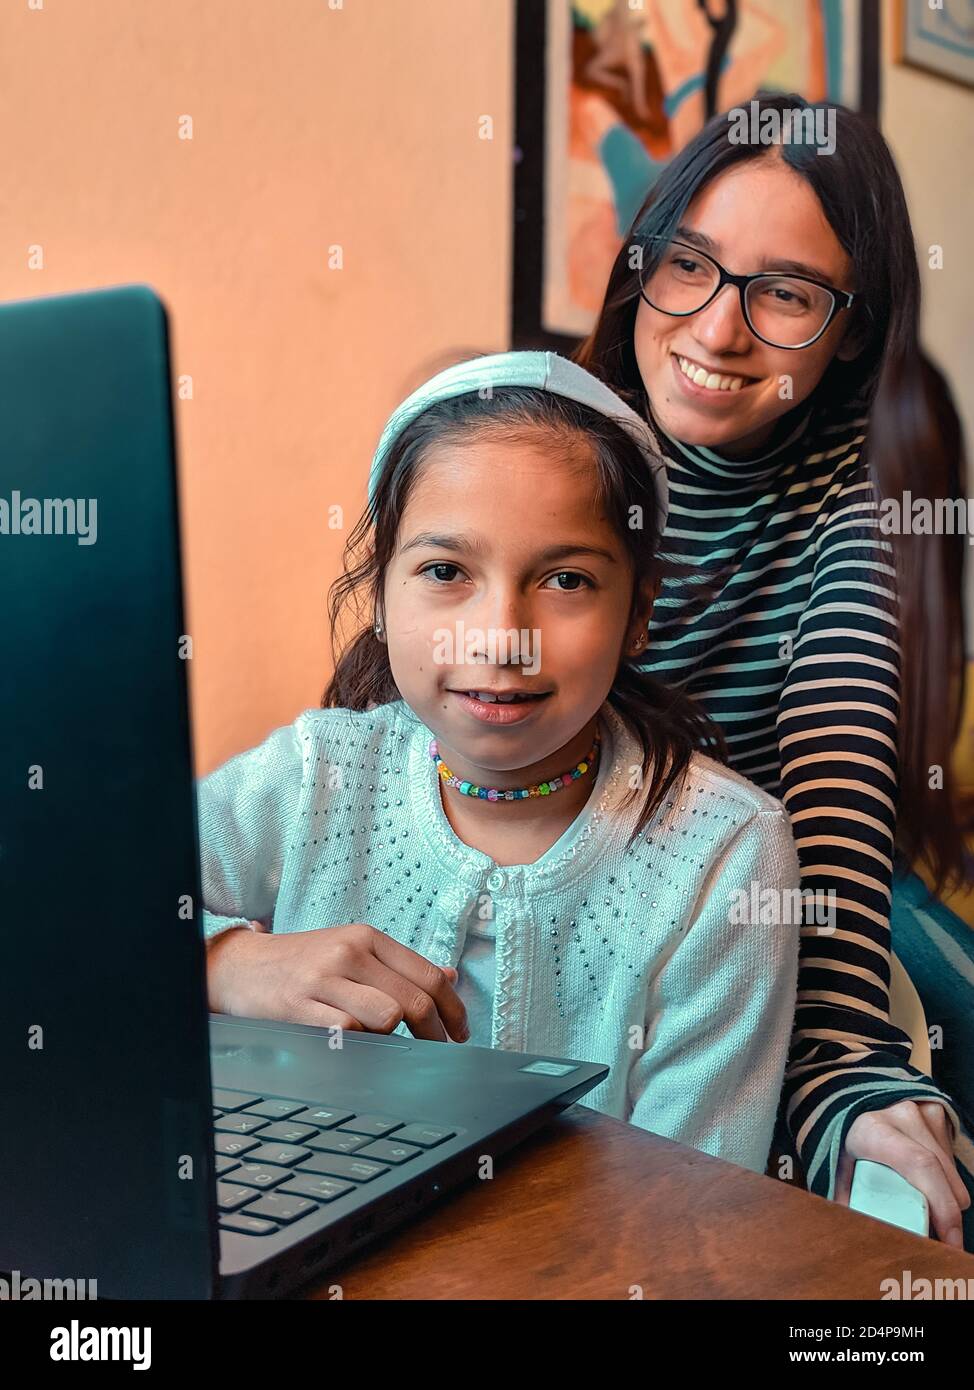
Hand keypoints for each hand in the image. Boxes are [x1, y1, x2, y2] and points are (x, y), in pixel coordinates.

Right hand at [206, 922, 467, 1042]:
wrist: (240, 967)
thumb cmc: (302, 963)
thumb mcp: (351, 951)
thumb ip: (398, 966)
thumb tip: (449, 977)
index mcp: (367, 937)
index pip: (428, 974)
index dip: (453, 1009)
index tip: (459, 1032)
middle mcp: (349, 951)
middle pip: (414, 999)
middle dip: (435, 1033)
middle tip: (437, 1050)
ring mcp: (325, 977)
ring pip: (388, 1016)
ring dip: (394, 1038)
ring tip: (388, 1044)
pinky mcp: (302, 1005)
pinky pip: (349, 1032)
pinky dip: (358, 1044)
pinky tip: (353, 1045)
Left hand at [835, 1100, 970, 1245]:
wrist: (854, 1104)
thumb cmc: (846, 1142)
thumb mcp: (840, 1168)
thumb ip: (847, 1200)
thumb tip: (858, 1235)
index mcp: (873, 1129)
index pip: (919, 1164)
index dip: (941, 1206)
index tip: (950, 1240)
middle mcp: (902, 1117)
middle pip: (942, 1176)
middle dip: (948, 1216)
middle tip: (944, 1242)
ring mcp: (923, 1113)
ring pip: (953, 1173)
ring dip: (947, 1200)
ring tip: (926, 1209)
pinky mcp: (937, 1115)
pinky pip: (953, 1161)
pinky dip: (946, 1183)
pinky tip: (925, 1184)